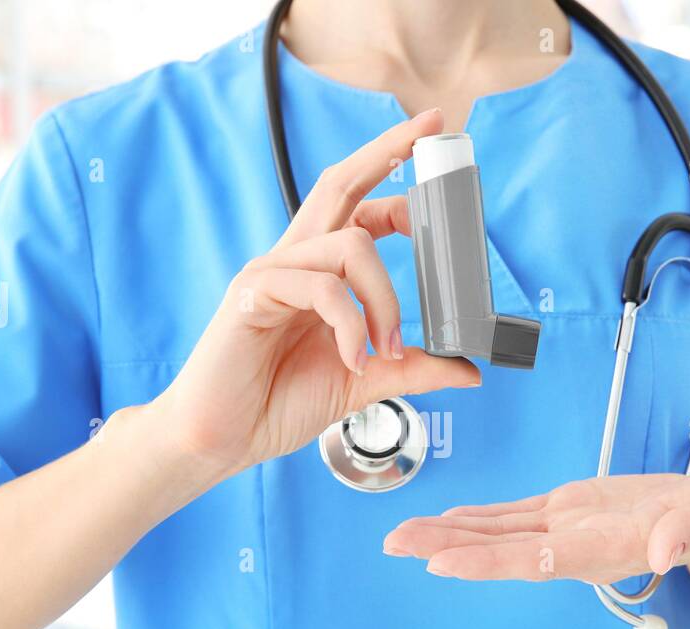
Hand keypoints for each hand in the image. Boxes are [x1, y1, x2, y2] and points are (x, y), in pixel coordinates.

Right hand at [151, 108, 479, 483]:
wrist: (220, 440)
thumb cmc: (276, 404)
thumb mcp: (363, 383)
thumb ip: (411, 368)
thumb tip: (468, 369)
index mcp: (319, 273)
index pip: (361, 209)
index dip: (397, 182)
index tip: (435, 154)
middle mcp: (295, 261)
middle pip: (340, 183)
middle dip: (387, 150)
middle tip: (432, 127)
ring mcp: (271, 272)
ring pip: (349, 245)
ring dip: (385, 298)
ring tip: (388, 348)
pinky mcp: (251, 293)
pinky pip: (320, 287)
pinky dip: (350, 324)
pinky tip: (354, 360)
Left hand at [383, 468, 689, 583]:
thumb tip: (664, 552)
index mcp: (608, 549)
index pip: (540, 558)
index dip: (490, 561)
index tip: (443, 565)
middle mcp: (577, 545)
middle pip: (504, 550)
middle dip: (449, 548)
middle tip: (395, 545)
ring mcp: (569, 529)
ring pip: (500, 532)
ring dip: (450, 533)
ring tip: (400, 534)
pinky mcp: (569, 509)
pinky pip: (515, 514)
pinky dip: (478, 516)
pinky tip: (446, 519)